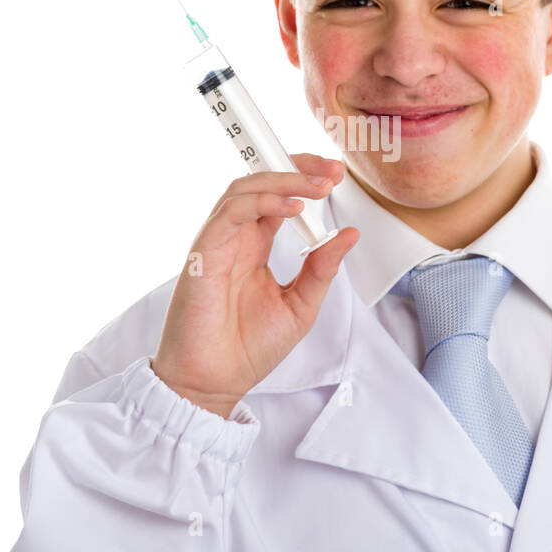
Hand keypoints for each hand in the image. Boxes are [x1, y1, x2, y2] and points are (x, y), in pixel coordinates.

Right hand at [151, 153, 359, 417]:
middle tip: (332, 170)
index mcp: (254, 247)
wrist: (215, 383)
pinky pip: (230, 214)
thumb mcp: (301, 306)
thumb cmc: (247, 349)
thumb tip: (348, 234)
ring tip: (318, 185)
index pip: (277, 197)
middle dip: (297, 169)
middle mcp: (235, 239)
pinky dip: (262, 203)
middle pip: (260, 183)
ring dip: (283, 181)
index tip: (336, 174)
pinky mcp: (204, 254)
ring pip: (244, 190)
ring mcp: (217, 243)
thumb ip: (322, 269)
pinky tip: (292, 208)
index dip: (304, 179)